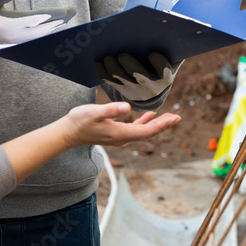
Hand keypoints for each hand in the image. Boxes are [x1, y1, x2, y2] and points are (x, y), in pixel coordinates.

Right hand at [0, 0, 75, 44]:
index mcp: (6, 26)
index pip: (30, 22)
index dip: (44, 18)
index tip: (57, 14)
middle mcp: (12, 35)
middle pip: (38, 32)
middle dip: (54, 24)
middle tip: (70, 15)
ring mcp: (14, 39)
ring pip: (37, 37)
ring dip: (51, 30)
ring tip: (66, 22)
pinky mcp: (14, 39)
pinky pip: (33, 38)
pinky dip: (44, 33)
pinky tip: (52, 28)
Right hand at [61, 102, 179, 147]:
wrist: (68, 133)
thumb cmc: (79, 121)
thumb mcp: (94, 112)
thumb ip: (111, 110)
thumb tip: (128, 107)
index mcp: (120, 134)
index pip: (146, 131)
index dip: (162, 125)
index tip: (174, 118)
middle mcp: (122, 138)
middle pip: (148, 133)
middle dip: (163, 125)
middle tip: (177, 117)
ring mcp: (119, 137)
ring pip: (143, 132)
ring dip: (157, 125)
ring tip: (169, 118)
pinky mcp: (115, 133)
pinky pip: (135, 130)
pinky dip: (145, 123)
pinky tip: (150, 116)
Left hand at [95, 52, 181, 101]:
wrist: (152, 88)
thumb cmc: (159, 64)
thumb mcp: (169, 58)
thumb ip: (169, 45)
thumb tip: (164, 21)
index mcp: (165, 76)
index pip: (164, 70)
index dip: (158, 62)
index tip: (151, 53)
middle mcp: (152, 86)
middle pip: (141, 78)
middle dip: (130, 66)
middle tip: (121, 54)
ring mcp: (136, 90)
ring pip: (123, 80)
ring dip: (113, 68)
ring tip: (107, 57)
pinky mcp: (123, 91)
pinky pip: (111, 83)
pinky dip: (104, 73)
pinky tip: (99, 63)